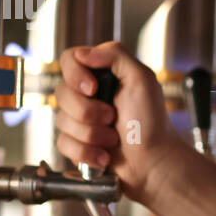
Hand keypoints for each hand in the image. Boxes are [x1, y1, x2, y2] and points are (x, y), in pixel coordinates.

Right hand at [53, 40, 187, 201]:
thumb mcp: (142, 79)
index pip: (69, 60)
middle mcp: (87, 95)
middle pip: (61, 93)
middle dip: (88, 111)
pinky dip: (87, 152)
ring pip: (61, 121)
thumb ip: (116, 55)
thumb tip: (83, 53)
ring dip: (92, 134)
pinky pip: (63, 144)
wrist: (154, 162)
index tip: (93, 89)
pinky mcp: (76, 143)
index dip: (75, 75)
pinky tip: (104, 156)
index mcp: (102, 75)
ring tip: (113, 139)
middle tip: (113, 118)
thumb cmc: (152, 123)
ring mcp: (80, 120)